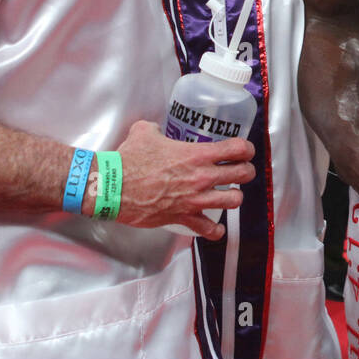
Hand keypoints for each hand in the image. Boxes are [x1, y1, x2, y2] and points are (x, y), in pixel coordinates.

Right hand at [110, 120, 255, 238]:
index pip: (237, 149)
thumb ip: (154, 128)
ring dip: (234, 197)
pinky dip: (214, 230)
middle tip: (241, 171)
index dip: (246, 149)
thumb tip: (154, 128)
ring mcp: (194, 198)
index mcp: (197, 154)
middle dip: (246, 172)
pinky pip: (208, 229)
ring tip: (229, 194)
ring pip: (233, 201)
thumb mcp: (144, 133)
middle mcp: (201, 176)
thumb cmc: (129, 160)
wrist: (113, 186)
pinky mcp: (183, 216)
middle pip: (242, 174)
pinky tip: (215, 227)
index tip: (244, 150)